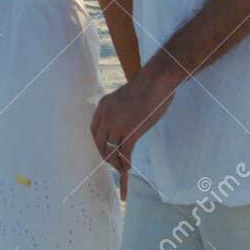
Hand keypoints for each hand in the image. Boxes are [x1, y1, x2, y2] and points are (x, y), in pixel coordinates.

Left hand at [90, 64, 176, 197]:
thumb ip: (120, 110)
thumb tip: (125, 122)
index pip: (94, 130)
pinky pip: (124, 153)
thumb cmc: (146, 86)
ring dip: (116, 162)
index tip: (104, 149)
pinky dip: (125, 163)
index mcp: (103, 106)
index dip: (98, 142)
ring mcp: (117, 125)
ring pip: (111, 150)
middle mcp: (106, 116)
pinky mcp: (130, 132)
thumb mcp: (124, 97)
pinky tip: (127, 168)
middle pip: (99, 143)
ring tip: (122, 168)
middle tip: (113, 163)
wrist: (156, 81)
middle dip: (105, 155)